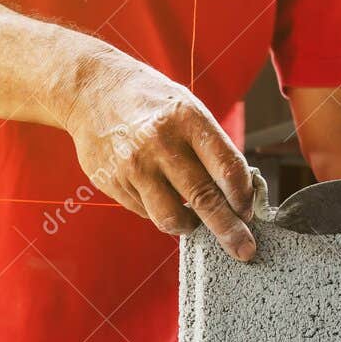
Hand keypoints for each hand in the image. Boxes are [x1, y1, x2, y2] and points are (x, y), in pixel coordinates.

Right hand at [65, 51, 255, 259]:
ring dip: (188, 226)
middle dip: (229, 231)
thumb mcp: (188, 109)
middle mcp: (160, 143)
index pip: (227, 167)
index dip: (242, 197)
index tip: (248, 213)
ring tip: (192, 219)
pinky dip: (158, 210)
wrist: (92, 90)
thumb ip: (212, 149)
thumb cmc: (151, 103)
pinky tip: (154, 190)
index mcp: (187, 119)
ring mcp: (133, 165)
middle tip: (245, 251)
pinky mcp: (112, 182)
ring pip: (170, 218)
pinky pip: (145, 212)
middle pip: (203, 199)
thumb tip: (238, 198)